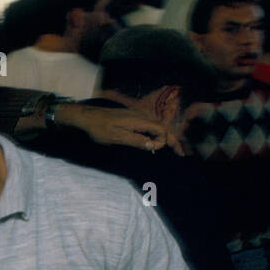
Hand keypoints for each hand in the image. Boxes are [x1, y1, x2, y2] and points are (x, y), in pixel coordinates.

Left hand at [53, 103, 184, 155]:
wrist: (87, 117)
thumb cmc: (100, 128)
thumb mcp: (117, 137)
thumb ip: (136, 140)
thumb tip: (153, 145)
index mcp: (138, 120)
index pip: (160, 130)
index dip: (162, 141)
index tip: (155, 150)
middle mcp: (141, 115)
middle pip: (163, 126)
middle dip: (173, 139)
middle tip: (181, 154)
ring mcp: (137, 115)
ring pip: (158, 125)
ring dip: (166, 137)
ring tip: (174, 148)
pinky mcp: (133, 118)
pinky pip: (150, 124)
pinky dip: (158, 133)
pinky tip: (157, 140)